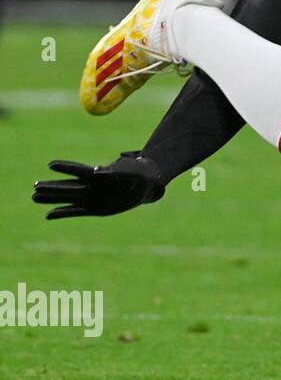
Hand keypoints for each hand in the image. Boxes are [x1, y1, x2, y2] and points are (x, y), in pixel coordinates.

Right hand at [33, 154, 165, 219]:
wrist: (147, 184)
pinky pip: (76, 212)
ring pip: (68, 198)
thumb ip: (113, 173)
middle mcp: (92, 186)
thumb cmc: (138, 174)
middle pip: (69, 186)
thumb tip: (96, 172)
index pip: (78, 170)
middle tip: (34, 186)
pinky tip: (49, 215)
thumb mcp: (129, 173)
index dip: (66, 167)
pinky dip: (63, 213)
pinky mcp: (96, 209)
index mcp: (99, 175)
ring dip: (52, 198)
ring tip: (34, 196)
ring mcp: (93, 197)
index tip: (51, 164)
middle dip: (53, 186)